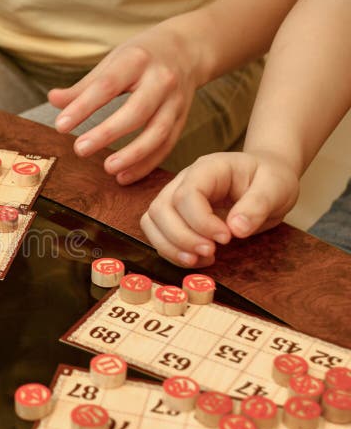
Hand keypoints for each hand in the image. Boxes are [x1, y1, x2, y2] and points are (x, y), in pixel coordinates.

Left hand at [48, 23, 201, 184]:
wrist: (187, 49)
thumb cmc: (141, 56)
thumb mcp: (113, 61)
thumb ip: (84, 86)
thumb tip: (53, 100)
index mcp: (137, 60)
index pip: (107, 85)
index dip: (83, 107)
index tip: (61, 126)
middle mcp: (161, 80)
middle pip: (136, 111)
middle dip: (107, 133)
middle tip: (80, 150)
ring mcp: (175, 101)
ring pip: (157, 132)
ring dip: (133, 155)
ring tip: (108, 168)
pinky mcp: (182, 119)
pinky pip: (166, 146)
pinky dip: (146, 164)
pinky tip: (124, 176)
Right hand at [141, 152, 299, 267]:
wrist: (265, 181)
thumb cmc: (270, 179)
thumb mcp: (276, 188)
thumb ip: (258, 206)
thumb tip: (237, 229)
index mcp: (207, 168)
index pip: (186, 194)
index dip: (201, 221)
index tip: (227, 238)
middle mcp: (183, 181)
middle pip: (161, 209)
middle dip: (182, 237)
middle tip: (211, 253)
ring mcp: (174, 197)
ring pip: (152, 222)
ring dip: (171, 247)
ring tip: (200, 260)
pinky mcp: (174, 216)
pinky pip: (158, 235)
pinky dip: (172, 252)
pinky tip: (198, 260)